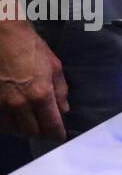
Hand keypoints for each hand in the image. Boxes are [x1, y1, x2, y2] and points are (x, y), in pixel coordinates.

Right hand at [0, 21, 68, 138]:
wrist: (2, 37)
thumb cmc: (31, 48)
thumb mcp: (54, 66)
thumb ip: (60, 91)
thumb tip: (63, 110)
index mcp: (40, 95)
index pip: (50, 125)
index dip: (57, 134)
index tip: (60, 136)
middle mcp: (19, 104)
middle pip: (31, 132)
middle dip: (41, 132)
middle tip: (46, 127)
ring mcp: (0, 105)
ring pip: (14, 130)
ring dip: (24, 128)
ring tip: (31, 121)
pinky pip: (1, 123)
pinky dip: (9, 123)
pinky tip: (14, 117)